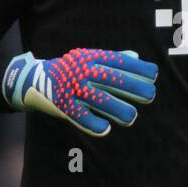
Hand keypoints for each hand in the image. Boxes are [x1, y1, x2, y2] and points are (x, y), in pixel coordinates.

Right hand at [3, 48, 157, 135]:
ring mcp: (73, 89)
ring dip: (118, 109)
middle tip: (150, 96)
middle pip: (112, 79)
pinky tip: (106, 128)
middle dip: (134, 88)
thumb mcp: (88, 59)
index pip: (118, 62)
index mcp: (91, 58)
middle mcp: (83, 71)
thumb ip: (111, 59)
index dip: (137, 68)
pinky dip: (94, 124)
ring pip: (100, 100)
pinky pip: (81, 116)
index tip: (153, 75)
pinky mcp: (64, 105)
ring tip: (131, 117)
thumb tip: (136, 58)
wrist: (34, 78)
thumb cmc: (70, 69)